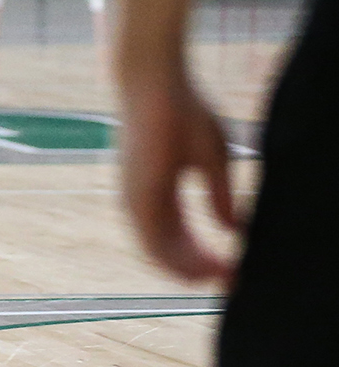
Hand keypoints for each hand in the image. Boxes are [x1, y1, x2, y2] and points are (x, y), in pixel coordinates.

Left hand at [117, 76, 239, 282]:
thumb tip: (233, 228)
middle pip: (168, 251)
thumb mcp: (212, 159)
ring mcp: (135, 200)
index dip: (204, 257)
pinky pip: (153, 241)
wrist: (156, 84)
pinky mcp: (135, 196)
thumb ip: (219, 195)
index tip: (233, 268)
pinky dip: (178, 259)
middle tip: (232, 282)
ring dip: (191, 270)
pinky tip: (204, 268)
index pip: (178, 238)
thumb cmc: (184, 112)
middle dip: (200, 270)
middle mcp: (141, 201)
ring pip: (159, 253)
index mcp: (157, 193)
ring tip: (223, 278)